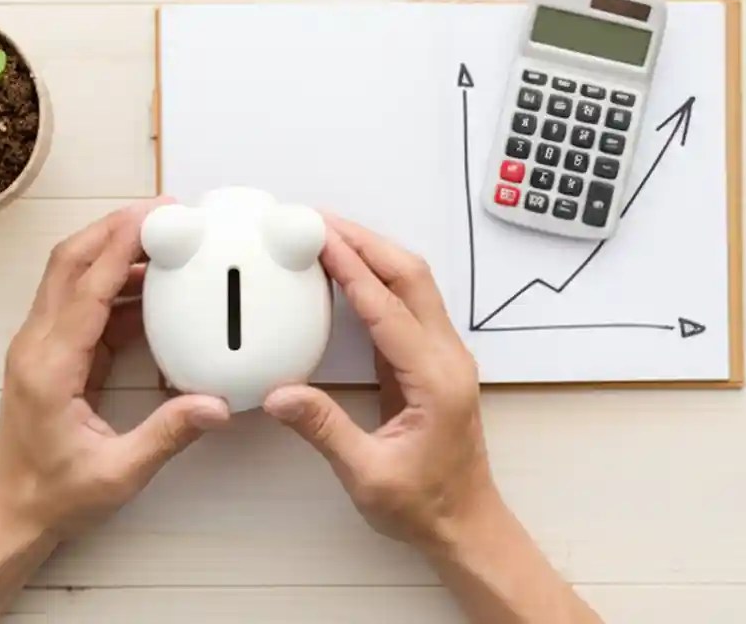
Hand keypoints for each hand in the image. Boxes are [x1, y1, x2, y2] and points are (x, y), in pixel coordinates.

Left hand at [0, 199, 230, 540]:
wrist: (11, 512)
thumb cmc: (54, 497)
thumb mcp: (118, 473)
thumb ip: (168, 435)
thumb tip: (216, 404)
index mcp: (49, 368)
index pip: (86, 288)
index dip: (120, 246)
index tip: (154, 217)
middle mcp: (37, 346)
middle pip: (69, 262)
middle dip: (114, 228)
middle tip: (164, 211)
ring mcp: (40, 346)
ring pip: (71, 275)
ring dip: (113, 250)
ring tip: (164, 238)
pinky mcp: (51, 354)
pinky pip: (82, 303)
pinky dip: (114, 283)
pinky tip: (151, 285)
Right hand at [263, 214, 496, 546]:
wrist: (466, 524)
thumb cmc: (425, 506)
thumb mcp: (367, 475)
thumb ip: (324, 429)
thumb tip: (279, 394)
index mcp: (435, 380)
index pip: (387, 308)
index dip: (351, 268)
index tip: (319, 237)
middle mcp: (447, 358)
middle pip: (410, 276)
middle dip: (365, 241)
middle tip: (318, 220)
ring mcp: (444, 356)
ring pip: (413, 283)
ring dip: (373, 253)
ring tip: (327, 234)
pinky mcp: (432, 361)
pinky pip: (406, 304)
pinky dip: (376, 278)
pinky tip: (346, 273)